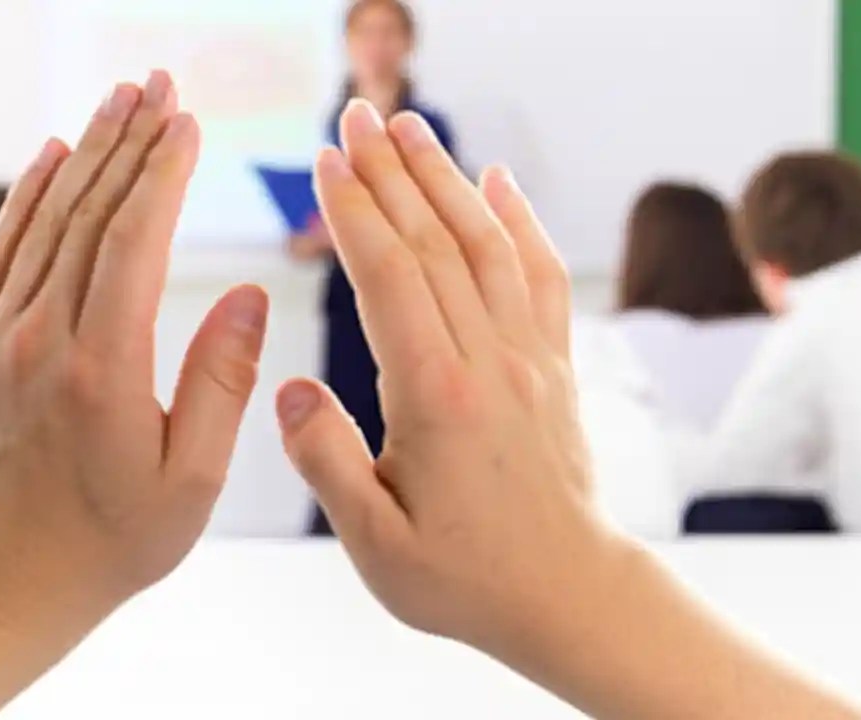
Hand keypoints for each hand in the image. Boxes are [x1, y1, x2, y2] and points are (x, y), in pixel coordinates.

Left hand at [0, 71, 267, 630]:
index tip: (189, 121)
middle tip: (158, 82)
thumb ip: (221, 382)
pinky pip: (2, 251)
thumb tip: (246, 293)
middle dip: (127, 141)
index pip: (134, 241)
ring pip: (45, 221)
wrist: (5, 577)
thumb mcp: (189, 480)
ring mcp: (1, 337)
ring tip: (117, 99)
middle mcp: (42, 338)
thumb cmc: (111, 540)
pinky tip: (51, 155)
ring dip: (84, 153)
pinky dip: (27, 196)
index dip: (164, 173)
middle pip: (88, 213)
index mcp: (103, 367)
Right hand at [277, 99, 625, 657]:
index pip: (391, 278)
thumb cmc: (465, 578)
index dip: (356, 212)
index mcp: (437, 397)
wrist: (569, 594)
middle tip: (357, 116)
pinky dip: (521, 221)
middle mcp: (488, 362)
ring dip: (447, 179)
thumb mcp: (376, 544)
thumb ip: (328, 464)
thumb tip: (291, 392)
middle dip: (392, 172)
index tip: (327, 161)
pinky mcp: (552, 366)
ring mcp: (528, 358)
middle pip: (436, 242)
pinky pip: (539, 276)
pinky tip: (499, 182)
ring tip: (412, 128)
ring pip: (487, 245)